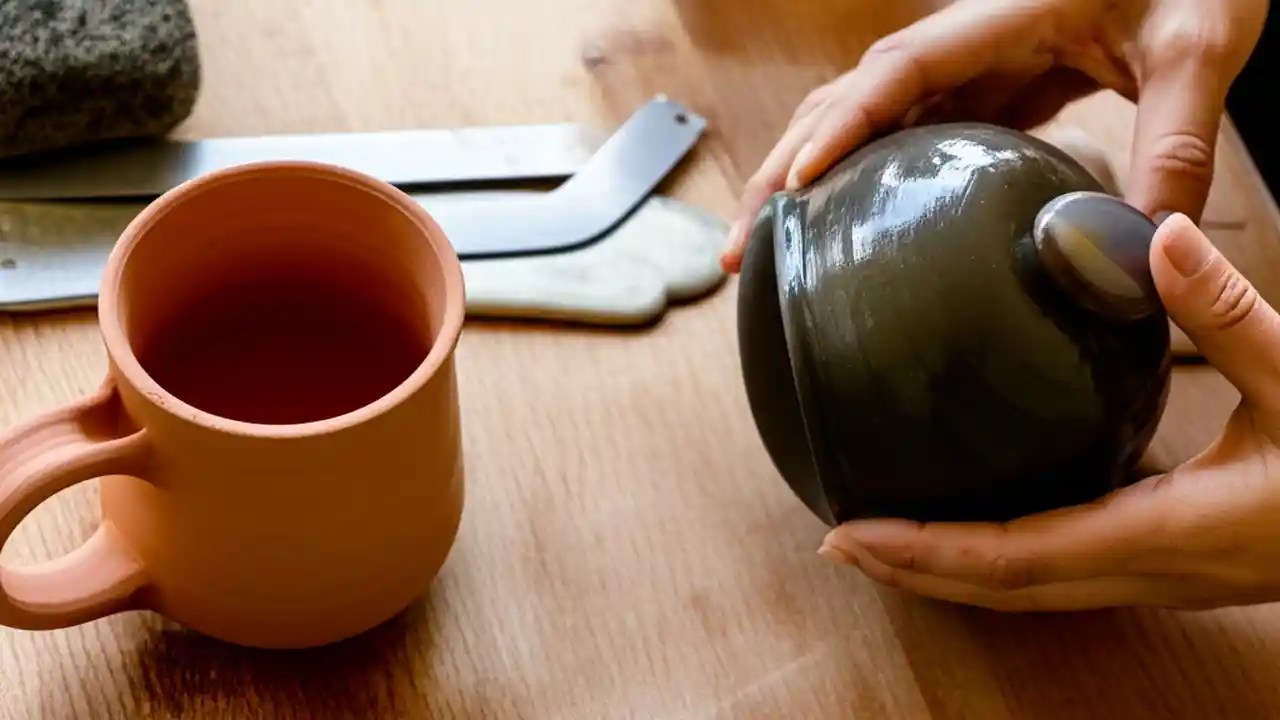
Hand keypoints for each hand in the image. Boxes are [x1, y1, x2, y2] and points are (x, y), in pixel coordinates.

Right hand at [720, 0, 1267, 272]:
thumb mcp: (1198, 49)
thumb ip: (1176, 144)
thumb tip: (1141, 251)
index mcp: (1000, 17)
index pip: (897, 71)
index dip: (839, 126)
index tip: (795, 186)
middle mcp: (967, 43)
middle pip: (846, 103)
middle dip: (783, 172)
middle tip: (741, 251)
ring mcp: (971, 69)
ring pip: (862, 125)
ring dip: (806, 183)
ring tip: (769, 253)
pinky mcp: (987, 93)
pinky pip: (907, 140)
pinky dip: (861, 183)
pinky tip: (846, 232)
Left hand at [817, 214, 1279, 611]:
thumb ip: (1227, 313)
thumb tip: (1158, 237)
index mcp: (1167, 532)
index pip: (1016, 556)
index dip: (927, 553)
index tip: (853, 535)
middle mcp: (1151, 569)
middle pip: (1006, 589)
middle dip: (918, 572)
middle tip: (841, 539)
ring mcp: (1162, 574)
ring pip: (1033, 588)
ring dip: (955, 571)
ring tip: (890, 539)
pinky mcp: (1173, 557)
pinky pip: (1065, 568)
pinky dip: (1006, 555)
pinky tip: (983, 519)